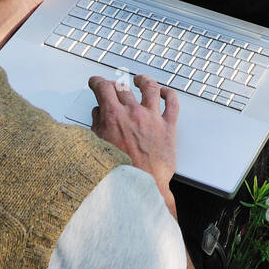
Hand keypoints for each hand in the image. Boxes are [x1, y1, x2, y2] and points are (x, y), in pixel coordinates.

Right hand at [88, 74, 178, 201]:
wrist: (137, 188)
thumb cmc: (117, 173)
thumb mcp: (96, 147)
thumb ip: (96, 127)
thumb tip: (98, 114)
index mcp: (113, 117)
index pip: (103, 88)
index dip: (98, 82)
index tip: (96, 82)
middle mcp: (133, 113)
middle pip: (123, 88)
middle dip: (115, 84)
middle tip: (112, 86)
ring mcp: (152, 118)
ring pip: (150, 88)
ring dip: (144, 80)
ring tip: (140, 79)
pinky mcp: (168, 127)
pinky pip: (172, 104)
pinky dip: (169, 94)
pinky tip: (165, 93)